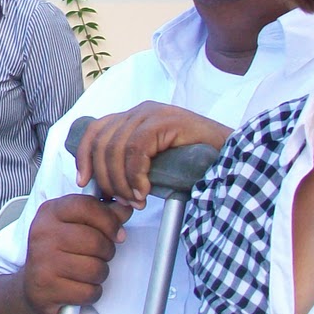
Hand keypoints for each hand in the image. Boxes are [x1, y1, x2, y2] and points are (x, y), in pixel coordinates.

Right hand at [21, 193, 131, 313]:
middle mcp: (42, 234)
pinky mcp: (46, 288)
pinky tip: (80, 287)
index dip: (110, 220)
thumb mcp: (76, 226)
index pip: (87, 206)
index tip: (117, 233)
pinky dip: (91, 293)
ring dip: (100, 274)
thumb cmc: (59, 252)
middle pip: (95, 241)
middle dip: (107, 252)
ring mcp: (42, 261)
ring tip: (89, 272)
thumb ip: (102, 215)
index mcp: (50, 212)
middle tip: (100, 255)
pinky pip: (88, 292)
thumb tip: (126, 206)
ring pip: (95, 269)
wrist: (33, 285)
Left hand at [73, 102, 230, 205]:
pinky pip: (136, 150)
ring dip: (122, 182)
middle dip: (106, 178)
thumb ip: (132, 164)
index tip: (83, 182)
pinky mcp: (164, 121)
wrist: (230, 152)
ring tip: (136, 201)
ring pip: (117, 149)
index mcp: (133, 118)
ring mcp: (151, 113)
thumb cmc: (194, 161)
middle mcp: (139, 111)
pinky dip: (136, 175)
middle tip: (121, 202)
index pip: (95, 131)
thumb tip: (105, 185)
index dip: (83, 156)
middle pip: (102, 143)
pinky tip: (144, 192)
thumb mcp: (155, 161)